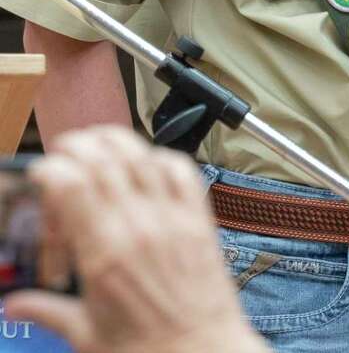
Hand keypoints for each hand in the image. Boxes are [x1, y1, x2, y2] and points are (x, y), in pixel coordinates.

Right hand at [4, 127, 267, 352]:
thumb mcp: (85, 335)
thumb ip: (47, 310)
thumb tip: (14, 304)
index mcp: (105, 254)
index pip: (72, 183)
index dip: (50, 168)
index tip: (39, 176)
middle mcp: (141, 226)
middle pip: (105, 157)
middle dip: (76, 148)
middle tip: (62, 157)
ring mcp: (175, 217)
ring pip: (143, 154)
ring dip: (115, 144)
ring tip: (96, 150)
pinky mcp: (200, 218)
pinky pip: (182, 169)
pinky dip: (159, 157)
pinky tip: (145, 167)